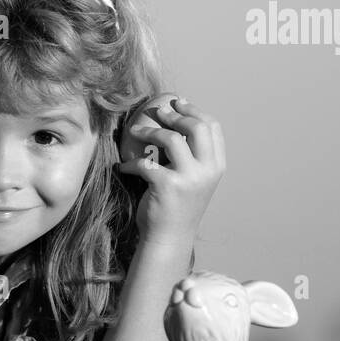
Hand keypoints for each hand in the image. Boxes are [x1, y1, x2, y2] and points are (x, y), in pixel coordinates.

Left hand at [117, 97, 224, 246]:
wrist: (169, 238)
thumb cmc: (177, 205)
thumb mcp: (194, 178)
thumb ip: (192, 154)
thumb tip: (177, 119)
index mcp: (217, 165)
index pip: (213, 126)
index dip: (195, 110)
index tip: (178, 102)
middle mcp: (208, 170)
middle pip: (197, 126)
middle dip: (175, 114)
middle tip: (157, 112)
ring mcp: (189, 179)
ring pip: (172, 138)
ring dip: (149, 131)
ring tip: (135, 132)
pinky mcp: (168, 186)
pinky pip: (145, 163)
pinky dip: (130, 163)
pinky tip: (122, 167)